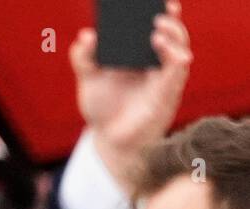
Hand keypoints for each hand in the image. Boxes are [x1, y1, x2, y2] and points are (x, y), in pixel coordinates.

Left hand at [70, 0, 191, 189]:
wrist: (109, 140)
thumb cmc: (103, 108)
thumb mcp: (89, 80)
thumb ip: (83, 58)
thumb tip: (85, 35)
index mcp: (140, 54)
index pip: (155, 27)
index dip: (159, 12)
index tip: (155, 0)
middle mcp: (156, 62)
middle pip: (172, 32)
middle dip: (169, 18)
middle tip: (160, 8)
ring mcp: (165, 76)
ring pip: (180, 47)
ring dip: (172, 34)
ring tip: (157, 27)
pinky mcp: (168, 92)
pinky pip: (177, 69)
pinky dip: (173, 55)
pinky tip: (160, 45)